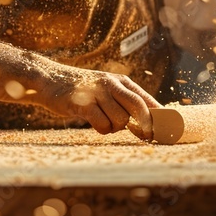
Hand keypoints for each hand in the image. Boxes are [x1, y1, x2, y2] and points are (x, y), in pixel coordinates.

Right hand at [43, 69, 162, 139]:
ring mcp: (97, 92)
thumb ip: (123, 101)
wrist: (49, 79)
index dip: (158, 115)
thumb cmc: (81, 89)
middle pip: (138, 107)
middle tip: (145, 136)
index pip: (146, 99)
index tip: (166, 130)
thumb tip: (146, 123)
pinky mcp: (83, 103)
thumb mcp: (105, 89)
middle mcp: (111, 84)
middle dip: (145, 125)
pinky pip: (102, 124)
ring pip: (120, 120)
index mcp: (120, 81)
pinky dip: (102, 129)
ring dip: (114, 128)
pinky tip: (93, 122)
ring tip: (103, 121)